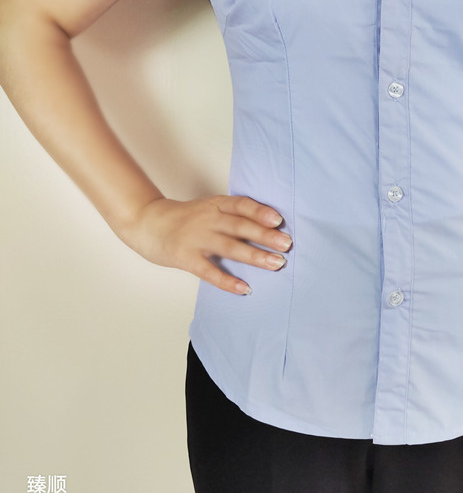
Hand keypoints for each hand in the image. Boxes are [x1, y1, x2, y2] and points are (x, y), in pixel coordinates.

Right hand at [117, 195, 291, 294]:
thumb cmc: (185, 218)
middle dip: (265, 236)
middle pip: (240, 226)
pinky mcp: (185, 258)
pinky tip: (244, 288)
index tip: (279, 220)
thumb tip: (269, 228)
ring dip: (255, 256)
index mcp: (215, 204)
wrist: (146, 222)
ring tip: (276, 263)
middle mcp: (208, 219)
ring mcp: (196, 238)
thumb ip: (232, 216)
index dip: (260, 211)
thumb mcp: (209, 208)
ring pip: (229, 247)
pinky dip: (228, 281)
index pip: (241, 205)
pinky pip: (209, 271)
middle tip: (287, 244)